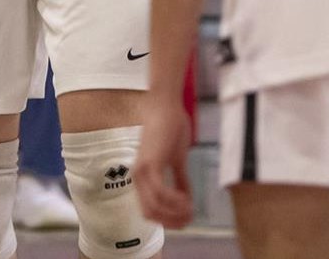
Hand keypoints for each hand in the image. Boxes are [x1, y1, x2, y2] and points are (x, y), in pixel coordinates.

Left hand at [134, 95, 194, 228]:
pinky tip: (187, 199)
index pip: (149, 212)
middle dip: (171, 221)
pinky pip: (160, 193)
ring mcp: (142, 172)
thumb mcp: (177, 160)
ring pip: (154, 207)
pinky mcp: (150, 164)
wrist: (166, 106)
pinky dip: (174, 201)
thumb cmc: (171, 129)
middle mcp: (137, 178)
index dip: (168, 221)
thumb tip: (187, 200)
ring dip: (175, 212)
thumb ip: (180, 181)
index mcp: (142, 178)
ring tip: (191, 208)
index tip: (186, 220)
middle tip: (190, 218)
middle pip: (150, 214)